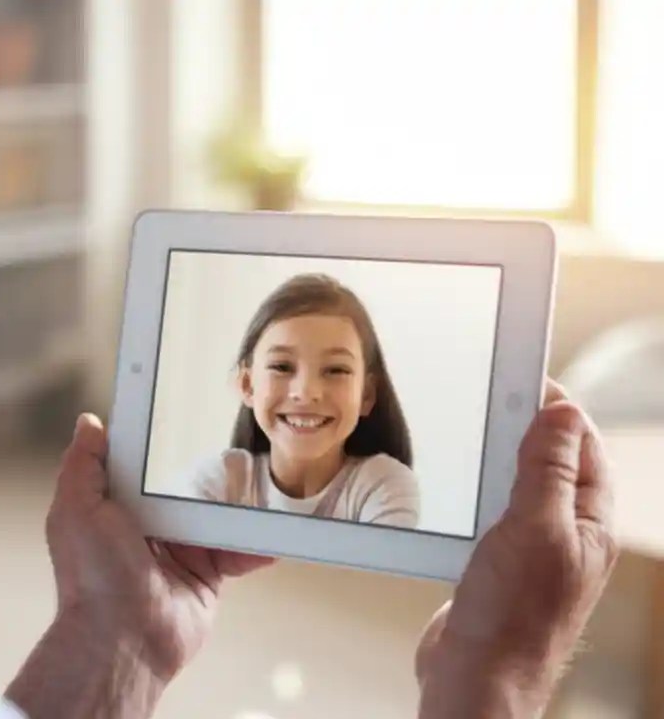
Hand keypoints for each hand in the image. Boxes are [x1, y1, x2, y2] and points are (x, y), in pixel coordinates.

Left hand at [45, 414, 272, 678]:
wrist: (123, 639)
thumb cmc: (93, 576)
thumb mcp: (76, 508)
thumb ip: (82, 464)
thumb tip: (89, 424)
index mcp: (111, 509)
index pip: (136, 468)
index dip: (155, 446)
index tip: (179, 417)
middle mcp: (144, 529)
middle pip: (182, 489)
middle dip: (205, 473)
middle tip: (234, 448)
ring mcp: (177, 553)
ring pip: (212, 518)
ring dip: (235, 506)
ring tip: (260, 485)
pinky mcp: (205, 576)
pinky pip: (235, 553)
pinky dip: (253, 544)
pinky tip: (271, 533)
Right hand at [416, 381, 618, 716]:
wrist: (478, 676)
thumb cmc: (512, 616)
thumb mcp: (534, 529)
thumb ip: (549, 470)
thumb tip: (562, 413)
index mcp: (591, 523)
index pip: (584, 446)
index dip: (558, 409)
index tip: (526, 376)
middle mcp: (569, 536)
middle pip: (557, 463)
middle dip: (531, 428)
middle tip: (497, 397)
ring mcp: (535, 552)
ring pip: (525, 488)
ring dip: (504, 460)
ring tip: (478, 434)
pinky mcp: (501, 567)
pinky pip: (499, 515)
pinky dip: (483, 492)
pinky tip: (461, 490)